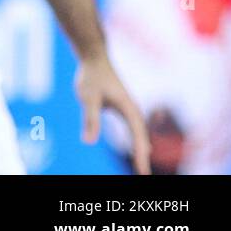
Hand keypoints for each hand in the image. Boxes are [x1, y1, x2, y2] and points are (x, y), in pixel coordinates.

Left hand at [74, 53, 149, 174]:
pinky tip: (140, 148)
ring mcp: (129, 108)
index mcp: (128, 109)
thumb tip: (88, 142)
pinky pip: (135, 128)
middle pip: (141, 137)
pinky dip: (138, 140)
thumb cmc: (91, 76)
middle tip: (143, 174)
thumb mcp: (88, 98)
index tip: (141, 171)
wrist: (94, 57)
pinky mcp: (124, 106)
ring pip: (140, 133)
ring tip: (143, 166)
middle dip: (142, 156)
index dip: (139, 156)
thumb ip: (90, 119)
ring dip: (142, 149)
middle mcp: (132, 109)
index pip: (137, 137)